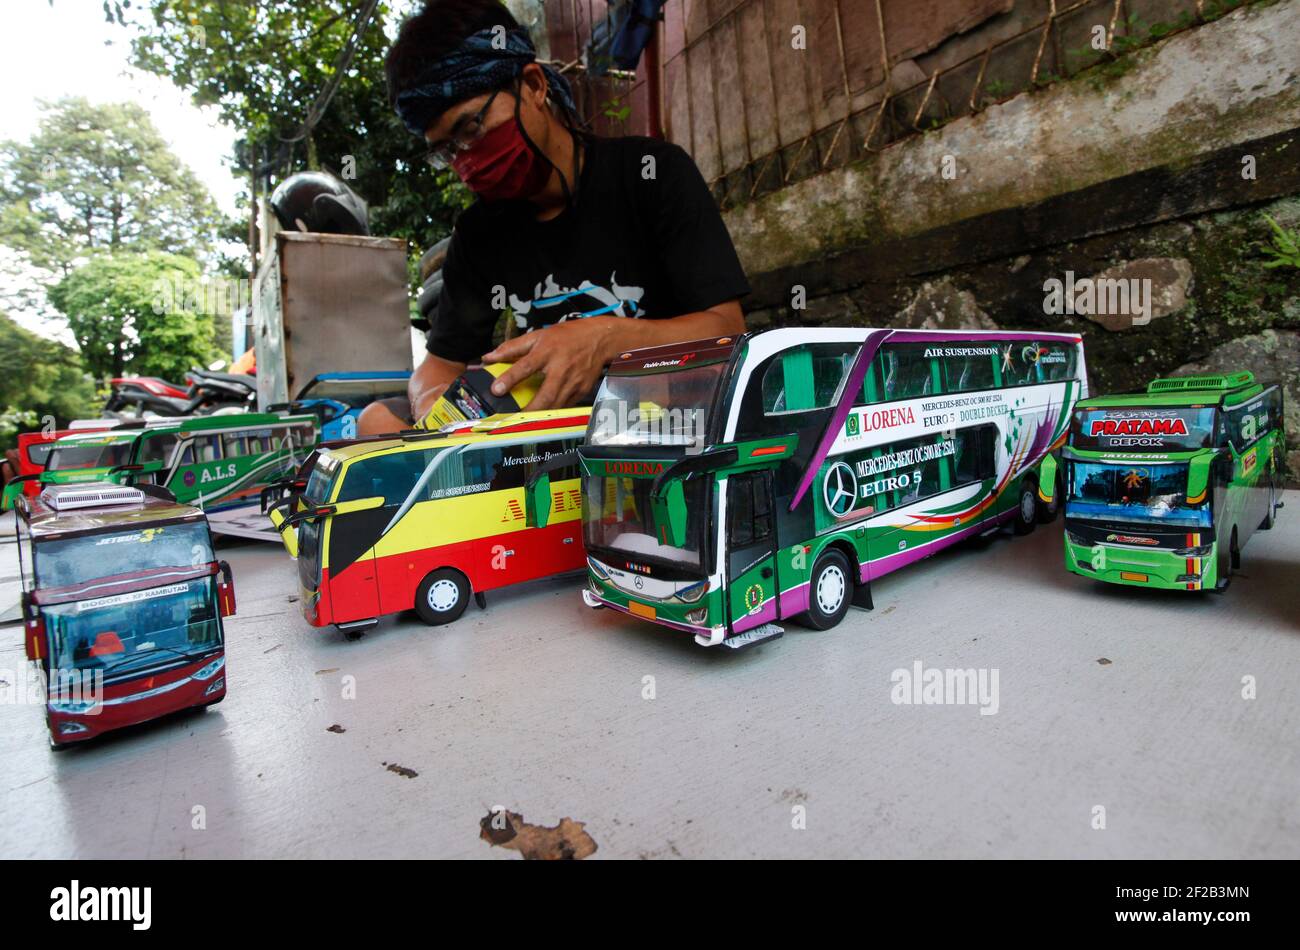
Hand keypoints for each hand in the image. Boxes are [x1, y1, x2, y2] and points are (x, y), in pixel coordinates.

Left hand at [482, 318, 618, 409]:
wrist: (601, 338)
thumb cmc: (568, 336)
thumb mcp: (539, 335)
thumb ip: (512, 347)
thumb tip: (489, 357)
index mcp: (548, 351)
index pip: (526, 366)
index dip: (510, 379)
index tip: (496, 389)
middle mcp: (561, 368)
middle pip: (546, 394)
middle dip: (530, 410)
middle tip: (514, 420)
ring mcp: (574, 381)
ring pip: (556, 405)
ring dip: (541, 416)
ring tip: (525, 423)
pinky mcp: (582, 390)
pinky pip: (565, 405)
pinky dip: (554, 412)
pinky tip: (544, 415)